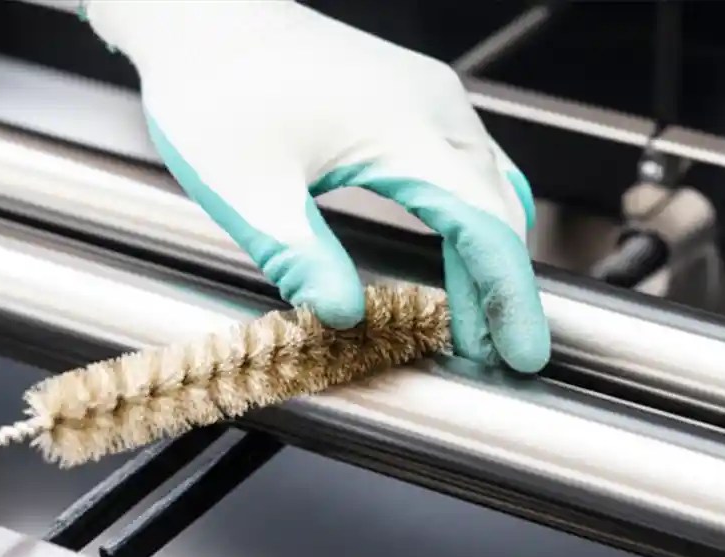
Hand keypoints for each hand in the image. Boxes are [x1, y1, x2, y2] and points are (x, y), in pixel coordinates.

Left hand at [84, 0, 550, 372]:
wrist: (202, 15)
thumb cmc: (218, 87)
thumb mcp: (247, 190)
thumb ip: (302, 258)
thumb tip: (347, 317)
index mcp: (405, 130)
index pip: (487, 227)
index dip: (509, 299)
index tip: (522, 354)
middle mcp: (435, 106)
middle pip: (499, 210)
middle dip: (501, 289)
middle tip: (491, 355)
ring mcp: (430, 94)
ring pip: (491, 185)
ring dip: (488, 253)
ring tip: (473, 320)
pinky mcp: (415, 94)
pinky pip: (468, 162)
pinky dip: (473, 216)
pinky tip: (453, 254)